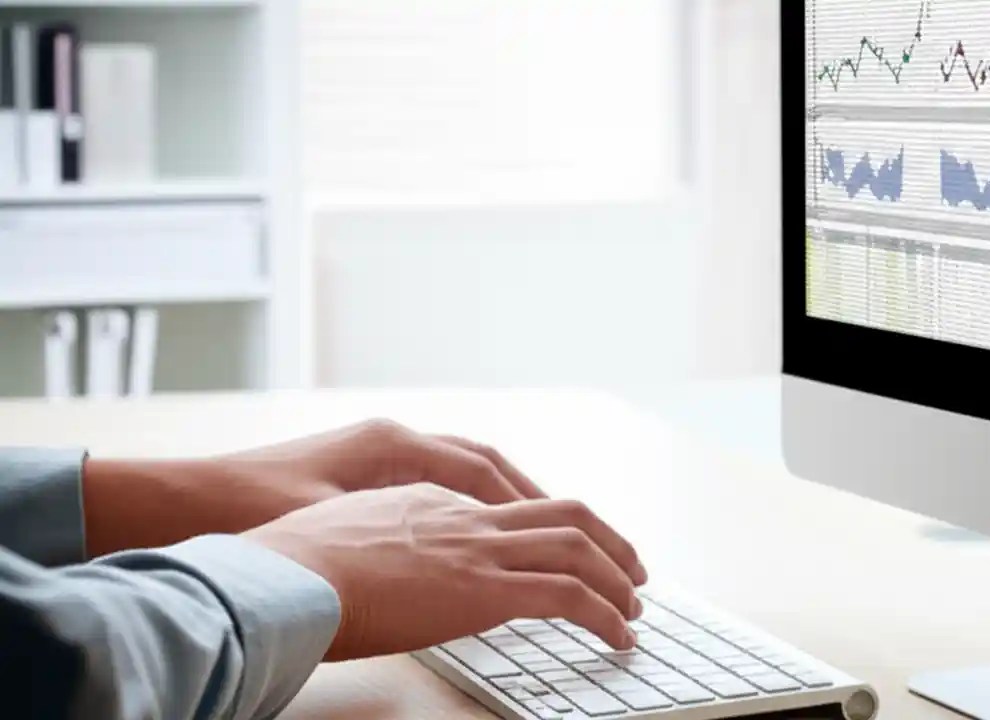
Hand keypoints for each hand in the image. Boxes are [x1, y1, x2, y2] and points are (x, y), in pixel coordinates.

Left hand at [83, 419, 550, 556]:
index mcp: (389, 444)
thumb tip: (456, 559)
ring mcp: (377, 453)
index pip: (480, 470)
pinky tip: (485, 531)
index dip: (531, 503)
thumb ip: (399, 535)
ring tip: (550, 531)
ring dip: (509, 498)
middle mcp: (391, 440)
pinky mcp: (362, 472)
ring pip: (465, 469)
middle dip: (538, 497)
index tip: (573, 536)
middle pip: (485, 462)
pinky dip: (472, 502)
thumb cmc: (247, 511)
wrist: (178, 501)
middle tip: (587, 532)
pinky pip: (437, 482)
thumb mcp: (329, 523)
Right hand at [245, 484, 645, 660]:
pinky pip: (569, 596)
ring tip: (633, 607)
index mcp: (427, 503)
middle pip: (562, 513)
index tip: (559, 555)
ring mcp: (478, 550)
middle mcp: (464, 517)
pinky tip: (618, 636)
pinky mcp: (486, 591)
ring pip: (578, 546)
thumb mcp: (335, 539)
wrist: (283, 574)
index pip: (504, 511)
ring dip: (616, 576)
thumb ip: (368, 549)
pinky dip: (605, 614)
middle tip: (630, 567)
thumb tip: (369, 573)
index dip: (543, 534)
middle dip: (606, 538)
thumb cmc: (289, 567)